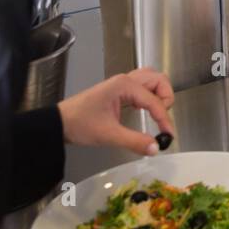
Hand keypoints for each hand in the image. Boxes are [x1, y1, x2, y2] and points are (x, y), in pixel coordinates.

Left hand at [58, 67, 175, 155]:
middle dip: (166, 98)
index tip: (169, 136)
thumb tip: (156, 148)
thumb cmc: (81, 125)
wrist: (58, 123)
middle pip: (158, 80)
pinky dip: (150, 95)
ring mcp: (122, 83)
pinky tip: (147, 110)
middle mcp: (126, 80)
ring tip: (157, 113)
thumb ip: (134, 141)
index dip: (164, 119)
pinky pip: (143, 86)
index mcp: (125, 86)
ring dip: (160, 94)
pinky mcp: (119, 90)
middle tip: (163, 119)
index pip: (154, 101)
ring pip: (152, 79)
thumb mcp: (108, 135)